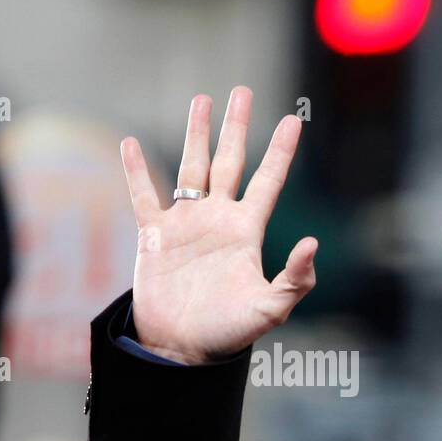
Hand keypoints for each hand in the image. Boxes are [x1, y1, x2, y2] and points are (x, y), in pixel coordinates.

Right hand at [121, 86, 316, 364]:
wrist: (180, 349)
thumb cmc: (227, 333)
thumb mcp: (270, 310)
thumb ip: (296, 280)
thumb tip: (312, 242)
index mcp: (247, 231)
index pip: (268, 181)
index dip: (280, 152)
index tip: (293, 119)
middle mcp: (218, 219)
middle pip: (230, 161)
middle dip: (236, 127)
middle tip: (242, 91)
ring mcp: (186, 224)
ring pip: (191, 167)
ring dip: (195, 134)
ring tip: (200, 99)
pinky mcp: (155, 235)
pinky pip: (144, 195)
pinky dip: (135, 170)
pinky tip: (129, 143)